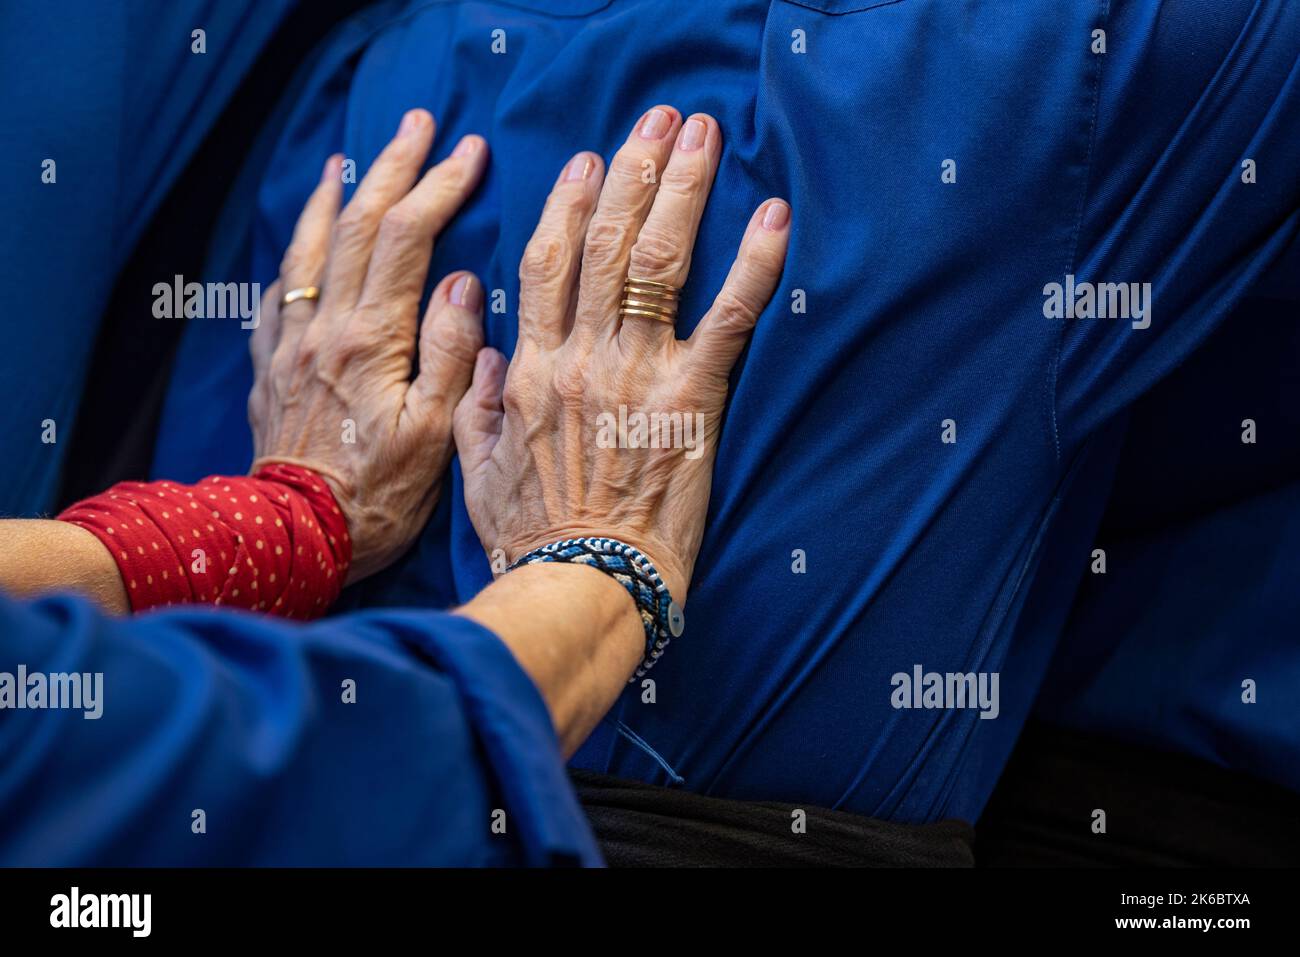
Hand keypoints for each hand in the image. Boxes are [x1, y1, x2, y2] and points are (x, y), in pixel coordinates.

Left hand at [249, 109, 487, 582]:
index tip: (470, 153)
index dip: (440, 187)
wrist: (294, 538)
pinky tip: (302, 242)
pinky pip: (277, 291)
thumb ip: (452, 354)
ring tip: (350, 159)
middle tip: (420, 127)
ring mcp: (289, 342)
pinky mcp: (268, 366)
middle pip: (356, 224)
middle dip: (392, 167)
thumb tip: (464, 285)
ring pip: (308, 247)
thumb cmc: (378, 495)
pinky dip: (294, 253)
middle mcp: (323, 327)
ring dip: (333, 195)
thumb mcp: (436, 433)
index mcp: (370, 339)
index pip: (407, 238)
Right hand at [453, 106, 789, 601]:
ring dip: (682, 190)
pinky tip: (772, 217)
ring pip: (657, 260)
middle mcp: (580, 356)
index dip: (568, 202)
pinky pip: (726, 317)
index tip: (587, 161)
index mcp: (529, 369)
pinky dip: (752, 264)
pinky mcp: (691, 400)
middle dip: (634, 170)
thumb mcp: (478, 470)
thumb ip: (475, 403)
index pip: (547, 263)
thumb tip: (480, 348)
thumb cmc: (532, 537)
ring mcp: (637, 373)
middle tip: (661, 121)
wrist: (583, 584)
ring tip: (703, 137)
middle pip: (605, 241)